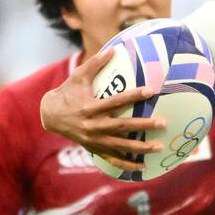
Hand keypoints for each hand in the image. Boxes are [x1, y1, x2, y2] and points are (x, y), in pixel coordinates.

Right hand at [40, 47, 166, 173]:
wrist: (51, 116)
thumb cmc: (68, 93)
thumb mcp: (78, 76)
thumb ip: (96, 63)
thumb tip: (114, 49)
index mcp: (90, 107)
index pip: (116, 101)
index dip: (133, 96)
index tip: (150, 91)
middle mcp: (93, 126)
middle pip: (123, 127)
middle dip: (144, 125)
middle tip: (163, 123)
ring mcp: (95, 140)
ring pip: (121, 146)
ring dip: (141, 147)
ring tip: (160, 146)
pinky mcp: (95, 149)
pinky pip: (114, 160)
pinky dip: (128, 165)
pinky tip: (143, 166)